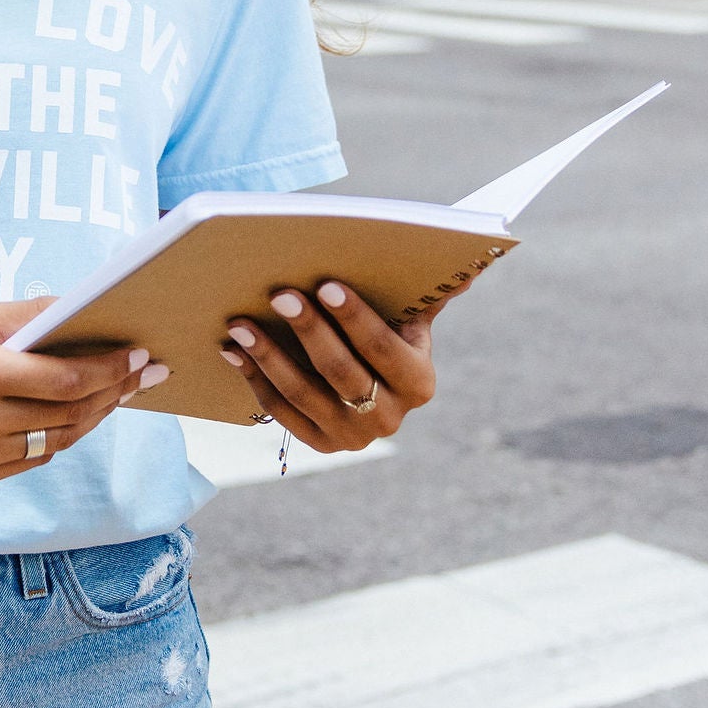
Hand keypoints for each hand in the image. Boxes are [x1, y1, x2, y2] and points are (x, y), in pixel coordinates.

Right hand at [0, 298, 167, 488]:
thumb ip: (35, 313)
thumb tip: (92, 307)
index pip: (65, 379)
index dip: (111, 370)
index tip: (141, 356)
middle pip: (70, 413)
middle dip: (115, 392)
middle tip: (145, 375)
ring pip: (58, 440)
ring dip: (95, 416)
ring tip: (118, 393)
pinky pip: (35, 458)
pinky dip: (60, 435)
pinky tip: (77, 414)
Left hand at [218, 277, 444, 453]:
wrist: (369, 384)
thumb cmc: (388, 332)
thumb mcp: (413, 315)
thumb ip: (433, 291)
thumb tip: (474, 262)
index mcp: (418, 384)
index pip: (382, 348)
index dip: (355, 318)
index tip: (327, 286)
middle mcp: (388, 419)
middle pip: (341, 372)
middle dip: (308, 330)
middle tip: (279, 294)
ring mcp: (351, 437)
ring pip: (303, 393)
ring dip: (268, 355)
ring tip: (242, 321)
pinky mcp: (319, 444)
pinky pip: (280, 410)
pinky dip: (253, 377)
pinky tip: (233, 348)